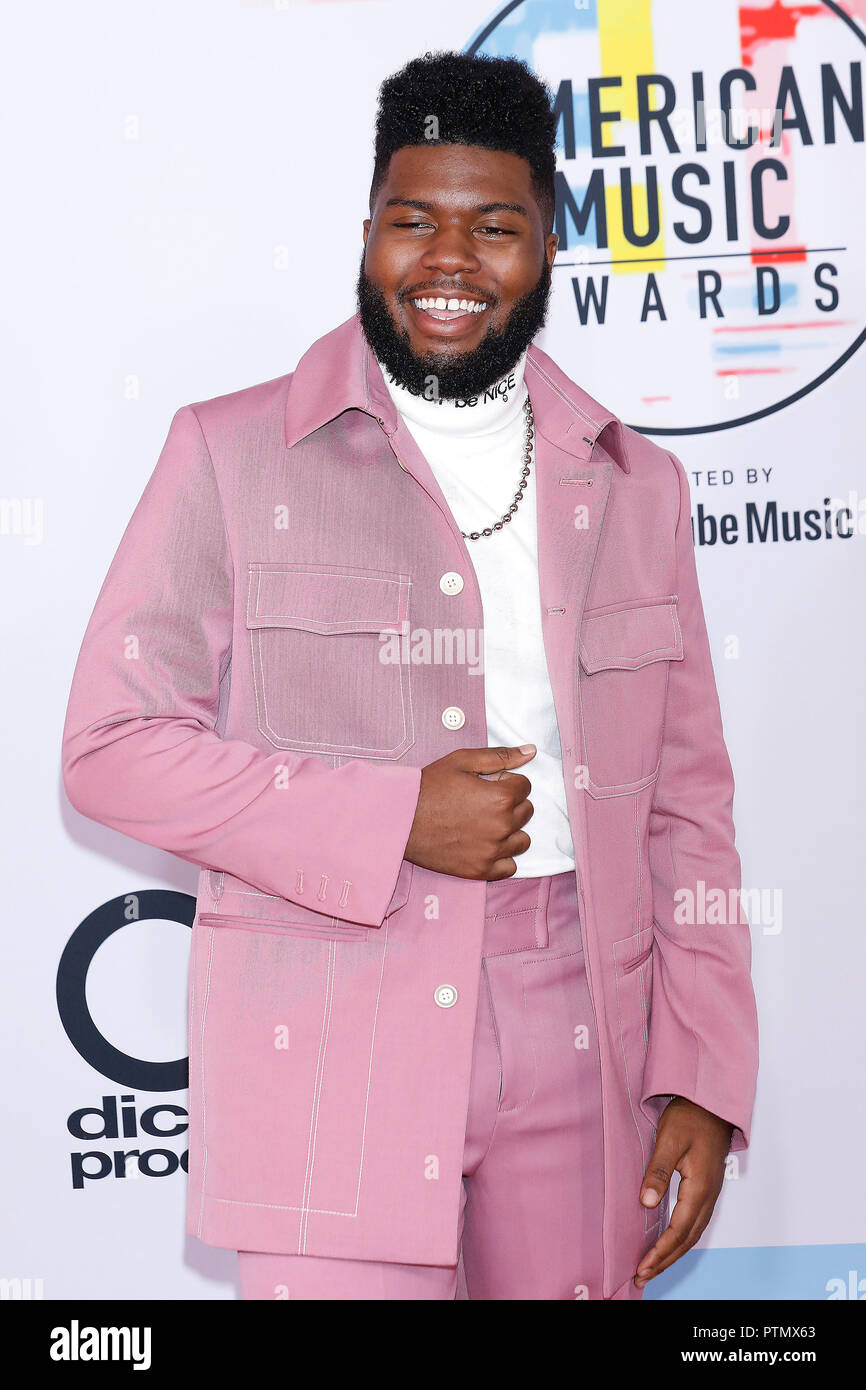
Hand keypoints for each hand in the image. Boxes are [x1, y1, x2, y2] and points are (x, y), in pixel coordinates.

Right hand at [404, 744, 535, 879]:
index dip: (506, 782)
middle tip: (481, 803)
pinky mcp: (481, 870)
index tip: (487, 785)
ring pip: (521, 840)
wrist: (400, 819)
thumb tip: (531, 752)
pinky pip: (510, 866)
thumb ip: (500, 757)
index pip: (525, 786)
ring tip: (483, 824)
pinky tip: (483, 845)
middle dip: (510, 805)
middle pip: (526, 812)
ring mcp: (492, 851)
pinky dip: (501, 857)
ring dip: (509, 831)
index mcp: (501, 797)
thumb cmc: (429, 787)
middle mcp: (501, 826)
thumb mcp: (462, 762)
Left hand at [634, 1096, 732, 1287]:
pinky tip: (669, 1242)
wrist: (712, 1102)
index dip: (660, 1252)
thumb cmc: (690, 1116)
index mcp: (700, 1187)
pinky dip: (681, 1239)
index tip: (642, 1267)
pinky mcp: (706, 1188)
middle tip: (643, 1277)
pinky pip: (694, 1222)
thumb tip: (646, 1202)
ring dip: (673, 1253)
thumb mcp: (669, 1140)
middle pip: (687, 1239)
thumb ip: (658, 1171)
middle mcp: (708, 1196)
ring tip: (653, 1267)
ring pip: (693, 1233)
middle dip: (665, 1261)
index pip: (678, 1230)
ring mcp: (710, 1193)